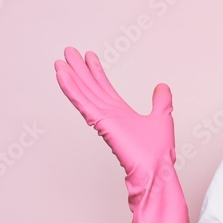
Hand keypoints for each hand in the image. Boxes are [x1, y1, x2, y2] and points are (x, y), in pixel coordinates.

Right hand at [54, 47, 175, 187]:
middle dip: (80, 70)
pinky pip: (83, 103)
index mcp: (121, 113)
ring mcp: (103, 119)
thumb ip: (161, 101)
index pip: (104, 89)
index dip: (96, 72)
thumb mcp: (163, 118)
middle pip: (90, 87)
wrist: (156, 169)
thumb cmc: (158, 153)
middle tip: (68, 52)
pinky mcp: (101, 123)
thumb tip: (163, 86)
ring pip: (83, 93)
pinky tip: (62, 76)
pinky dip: (71, 89)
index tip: (89, 56)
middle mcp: (109, 115)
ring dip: (71, 77)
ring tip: (60, 61)